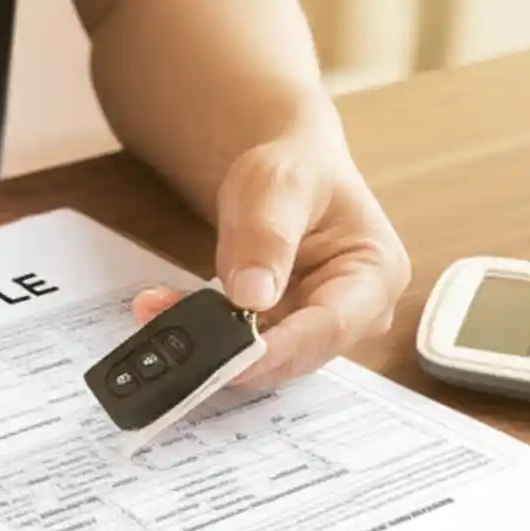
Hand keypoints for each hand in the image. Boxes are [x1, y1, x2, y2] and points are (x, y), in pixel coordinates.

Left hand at [133, 132, 409, 387]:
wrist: (288, 170)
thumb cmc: (297, 171)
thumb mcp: (279, 187)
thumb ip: (268, 238)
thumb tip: (253, 298)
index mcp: (375, 276)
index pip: (328, 327)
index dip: (278, 350)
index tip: (230, 360)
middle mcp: (356, 314)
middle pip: (295, 354)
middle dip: (233, 352)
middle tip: (171, 342)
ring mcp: (317, 328)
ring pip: (261, 356)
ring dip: (208, 343)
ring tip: (154, 309)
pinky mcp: (282, 333)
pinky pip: (240, 345)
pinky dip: (201, 331)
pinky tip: (159, 307)